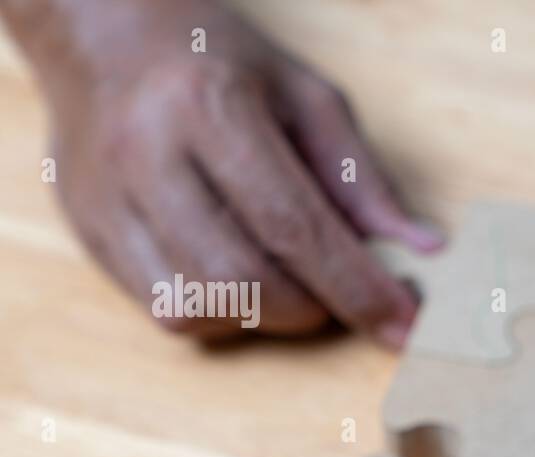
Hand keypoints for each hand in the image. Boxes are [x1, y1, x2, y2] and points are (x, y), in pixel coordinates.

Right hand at [2, 0, 435, 344]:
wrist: (103, 32)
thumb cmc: (220, 65)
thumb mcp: (307, 99)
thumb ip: (363, 181)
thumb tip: (424, 251)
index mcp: (208, 106)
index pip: (296, 226)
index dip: (359, 289)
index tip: (406, 328)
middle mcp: (146, 155)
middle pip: (243, 279)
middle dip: (314, 307)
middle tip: (342, 291)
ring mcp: (109, 199)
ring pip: (200, 308)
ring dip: (267, 315)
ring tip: (290, 278)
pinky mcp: (92, 234)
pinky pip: (168, 313)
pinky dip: (223, 314)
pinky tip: (239, 276)